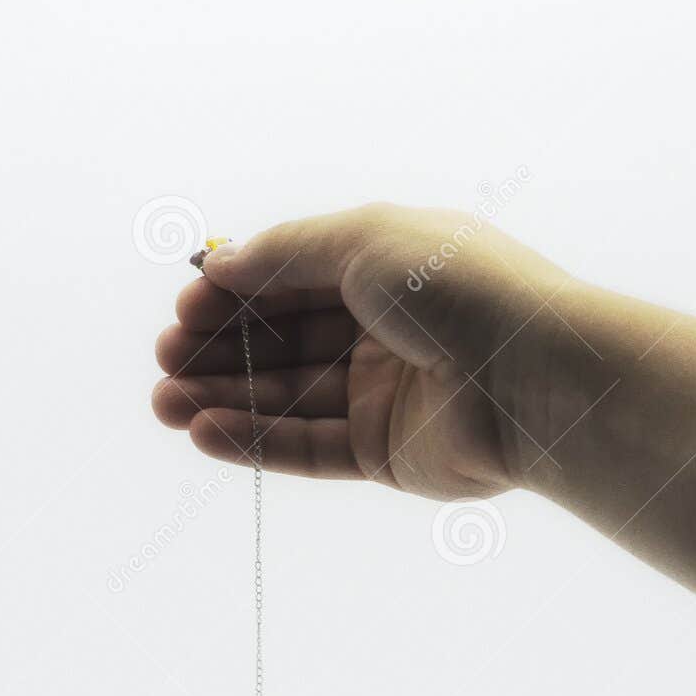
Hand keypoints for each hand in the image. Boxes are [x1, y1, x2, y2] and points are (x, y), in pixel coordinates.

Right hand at [152, 204, 575, 500]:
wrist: (532, 378)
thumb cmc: (459, 290)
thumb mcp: (363, 240)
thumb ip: (285, 252)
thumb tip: (221, 263)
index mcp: (389, 268)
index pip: (294, 280)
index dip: (236, 294)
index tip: (183, 308)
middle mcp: (387, 330)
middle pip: (285, 342)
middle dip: (219, 351)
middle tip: (163, 362)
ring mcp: (386, 395)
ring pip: (289, 399)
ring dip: (224, 399)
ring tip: (164, 405)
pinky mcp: (386, 455)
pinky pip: (310, 449)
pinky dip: (257, 442)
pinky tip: (204, 434)